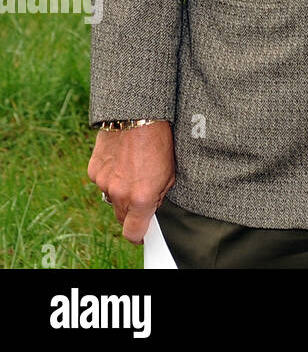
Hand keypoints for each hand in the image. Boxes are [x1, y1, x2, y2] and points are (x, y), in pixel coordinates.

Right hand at [88, 122, 174, 244]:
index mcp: (141, 197)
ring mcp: (103, 183)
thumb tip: (152, 208)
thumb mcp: (170, 171)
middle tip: (141, 196)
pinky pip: (102, 181)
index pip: (133, 232)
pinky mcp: (94, 170)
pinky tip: (122, 160)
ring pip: (111, 198)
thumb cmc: (159, 141)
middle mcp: (119, 194)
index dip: (138, 235)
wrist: (137, 115)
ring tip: (134, 169)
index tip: (142, 234)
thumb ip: (159, 195)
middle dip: (131, 212)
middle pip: (121, 217)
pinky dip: (110, 176)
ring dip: (120, 191)